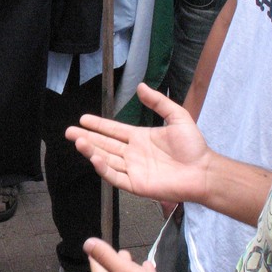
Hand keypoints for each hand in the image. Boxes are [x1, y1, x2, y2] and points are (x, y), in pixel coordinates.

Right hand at [66, 83, 212, 204]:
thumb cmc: (193, 146)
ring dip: (91, 150)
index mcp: (140, 138)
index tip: (83, 119)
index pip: (114, 131)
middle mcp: (133, 154)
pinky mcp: (136, 185)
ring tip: (77, 141)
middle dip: (86, 138)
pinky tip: (94, 158)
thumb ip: (158, 102)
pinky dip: (103, 168)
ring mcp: (133, 170)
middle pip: (104, 145)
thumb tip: (141, 86)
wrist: (203, 170)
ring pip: (106, 159)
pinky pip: (115, 176)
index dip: (98, 125)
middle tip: (68, 131)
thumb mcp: (177, 116)